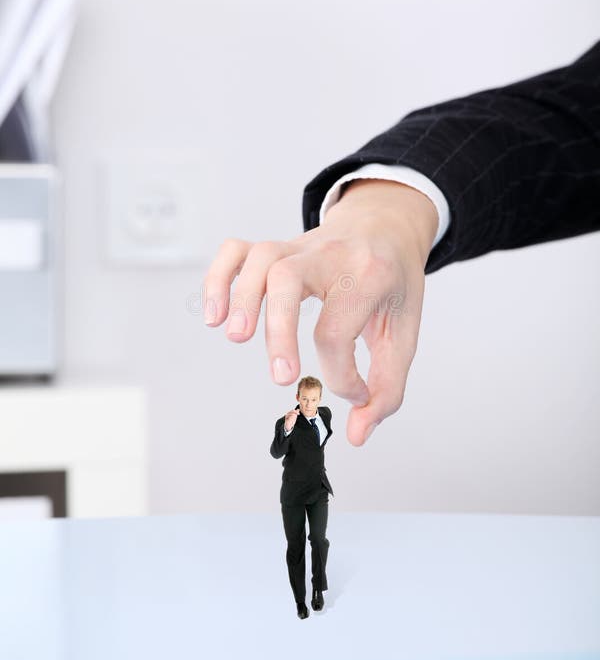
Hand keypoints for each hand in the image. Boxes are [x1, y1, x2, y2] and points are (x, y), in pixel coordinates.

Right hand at [203, 179, 437, 445]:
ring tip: (234, 337)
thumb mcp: (404, 332)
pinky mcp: (277, 247)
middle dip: (279, 331)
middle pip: (289, 280)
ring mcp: (299, 247)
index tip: (354, 392)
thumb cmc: (393, 281)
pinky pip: (237, 251)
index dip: (340, 376)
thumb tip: (356, 434)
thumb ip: (387, 387)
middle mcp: (330, 254)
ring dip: (242, 299)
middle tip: (281, 377)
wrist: (387, 225)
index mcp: (369, 275)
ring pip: (261, 260)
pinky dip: (219, 278)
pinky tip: (214, 314)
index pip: (338, 330)